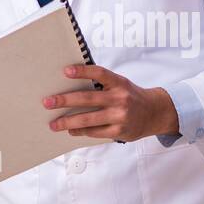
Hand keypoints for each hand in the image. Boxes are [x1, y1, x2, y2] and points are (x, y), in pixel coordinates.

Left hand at [42, 64, 179, 141]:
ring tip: (54, 123)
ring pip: (88, 119)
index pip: (100, 73)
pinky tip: (71, 130)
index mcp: (119, 83)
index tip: (66, 71)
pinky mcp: (119, 131)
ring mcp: (120, 116)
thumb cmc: (131, 96)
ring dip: (68, 122)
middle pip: (87, 99)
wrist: (155, 113)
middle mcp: (120, 98)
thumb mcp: (121, 84)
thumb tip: (73, 85)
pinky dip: (81, 131)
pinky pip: (95, 132)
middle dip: (65, 100)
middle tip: (48, 102)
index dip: (83, 71)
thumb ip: (102, 84)